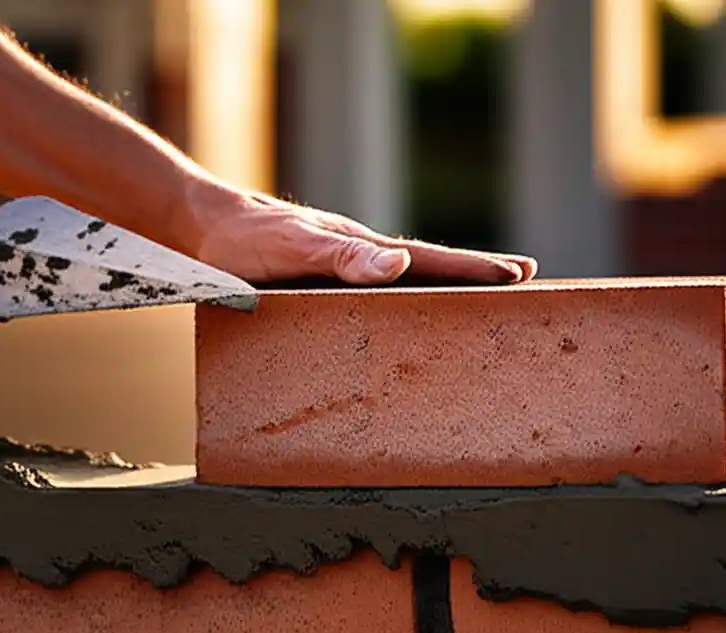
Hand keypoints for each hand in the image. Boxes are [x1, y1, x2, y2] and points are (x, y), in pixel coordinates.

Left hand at [185, 184, 536, 285]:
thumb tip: (401, 265)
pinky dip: (401, 299)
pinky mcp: (319, 281)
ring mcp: (341, 268)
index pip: (431, 260)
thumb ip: (343, 256)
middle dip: (474, 276)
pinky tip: (401, 311)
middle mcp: (358, 257)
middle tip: (522, 281)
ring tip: (475, 299)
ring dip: (441, 288)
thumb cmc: (246, 239)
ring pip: (403, 281)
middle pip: (428, 268)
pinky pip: (371, 293)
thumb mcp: (294, 248)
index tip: (521, 274)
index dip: (475, 269)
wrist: (203, 227)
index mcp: (361, 248)